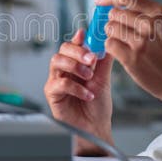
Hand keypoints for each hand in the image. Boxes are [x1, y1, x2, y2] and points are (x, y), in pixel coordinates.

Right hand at [43, 28, 114, 154]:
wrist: (95, 127)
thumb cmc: (97, 106)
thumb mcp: (104, 79)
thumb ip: (104, 61)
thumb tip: (109, 41)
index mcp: (76, 64)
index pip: (73, 45)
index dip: (77, 38)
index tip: (85, 33)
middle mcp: (64, 71)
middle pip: (62, 50)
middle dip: (77, 51)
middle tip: (91, 59)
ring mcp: (56, 81)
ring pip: (57, 62)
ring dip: (75, 66)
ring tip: (90, 77)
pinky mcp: (52, 94)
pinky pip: (59, 84)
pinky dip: (76, 88)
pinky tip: (87, 94)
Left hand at [98, 0, 161, 104]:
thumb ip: (145, 4)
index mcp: (158, 12)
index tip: (98, 0)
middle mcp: (150, 24)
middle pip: (114, 13)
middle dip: (113, 21)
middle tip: (121, 31)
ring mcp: (141, 41)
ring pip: (110, 28)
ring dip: (112, 35)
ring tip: (124, 42)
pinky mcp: (132, 57)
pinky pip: (109, 44)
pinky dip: (111, 47)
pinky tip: (122, 52)